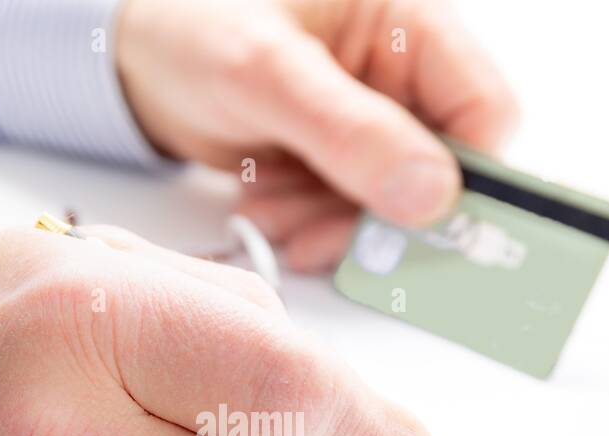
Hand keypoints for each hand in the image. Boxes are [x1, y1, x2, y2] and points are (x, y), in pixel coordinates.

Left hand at [116, 0, 517, 270]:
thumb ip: (350, 132)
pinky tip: (263, 208)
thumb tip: (432, 197)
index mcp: (408, 25)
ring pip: (390, 203)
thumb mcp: (266, 73)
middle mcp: (399, 75)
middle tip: (324, 239)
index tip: (422, 226)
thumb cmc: (187, 23)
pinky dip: (308, 222)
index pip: (483, 112)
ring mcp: (366, 121)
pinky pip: (345, 211)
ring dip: (334, 226)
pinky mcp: (332, 158)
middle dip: (382, 215)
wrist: (125, 54)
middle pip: (440, 169)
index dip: (467, 179)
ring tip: (272, 217)